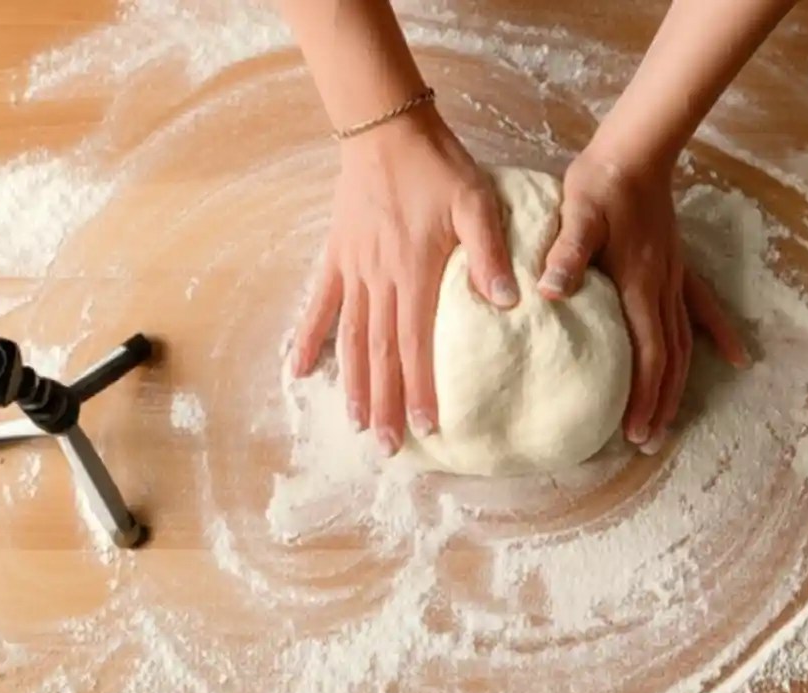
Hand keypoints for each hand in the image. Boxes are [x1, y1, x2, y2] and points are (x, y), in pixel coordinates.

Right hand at [291, 108, 519, 454]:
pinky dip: (307, 340)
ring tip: (355, 424)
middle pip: (382, 352)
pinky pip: (319, 306)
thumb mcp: (476, 201)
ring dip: (353, 383)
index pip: (418, 343)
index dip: (420, 386)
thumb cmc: (438, 167)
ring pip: (352, 339)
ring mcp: (353, 272)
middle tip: (388, 446)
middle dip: (385, 402)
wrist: (385, 131)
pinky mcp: (336, 259)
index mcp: (415, 271)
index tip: (426, 426)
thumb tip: (510, 301)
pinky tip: (297, 372)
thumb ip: (488, 252)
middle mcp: (379, 279)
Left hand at [539, 151, 747, 452]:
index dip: (645, 396)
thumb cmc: (598, 185)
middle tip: (648, 443)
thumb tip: (550, 292)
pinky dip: (717, 333)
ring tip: (670, 421)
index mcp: (638, 285)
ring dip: (679, 383)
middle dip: (661, 404)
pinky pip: (701, 308)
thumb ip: (566, 254)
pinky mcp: (675, 267)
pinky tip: (737, 355)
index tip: (635, 431)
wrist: (634, 152)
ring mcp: (674, 279)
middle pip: (669, 359)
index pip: (648, 354)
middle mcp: (663, 289)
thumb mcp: (575, 216)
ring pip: (684, 343)